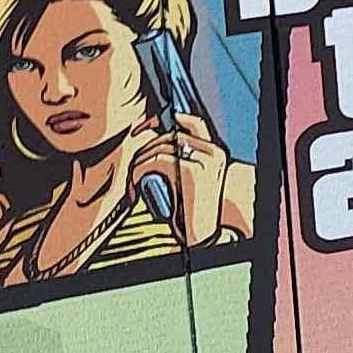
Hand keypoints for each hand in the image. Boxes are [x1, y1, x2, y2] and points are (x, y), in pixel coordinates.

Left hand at [124, 113, 251, 247]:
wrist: (201, 232)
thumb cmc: (194, 209)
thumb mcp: (192, 179)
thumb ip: (183, 159)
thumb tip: (160, 141)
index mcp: (218, 153)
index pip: (196, 123)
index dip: (174, 119)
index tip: (154, 124)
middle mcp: (215, 153)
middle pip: (173, 135)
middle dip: (149, 144)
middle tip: (135, 156)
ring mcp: (205, 160)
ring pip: (162, 147)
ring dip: (142, 158)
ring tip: (134, 172)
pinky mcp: (192, 170)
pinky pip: (158, 160)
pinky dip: (141, 168)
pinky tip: (136, 179)